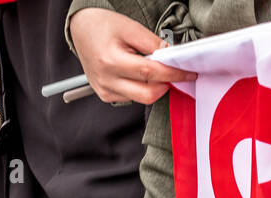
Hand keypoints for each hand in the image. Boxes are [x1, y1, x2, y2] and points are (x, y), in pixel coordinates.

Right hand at [69, 8, 195, 105]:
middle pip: (148, 94)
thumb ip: (153, 44)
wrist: (81, 29)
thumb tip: (172, 58)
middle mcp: (106, 79)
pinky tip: (136, 74)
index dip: (173, 74)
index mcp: (111, 61)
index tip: (188, 74)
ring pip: (141, 98)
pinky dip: (141, 88)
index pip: (150, 73)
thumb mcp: (130, 28)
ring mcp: (105, 90)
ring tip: (149, 67)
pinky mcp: (105, 95)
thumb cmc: (102, 26)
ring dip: (153, 86)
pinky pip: (132, 98)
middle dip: (165, 84)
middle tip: (172, 72)